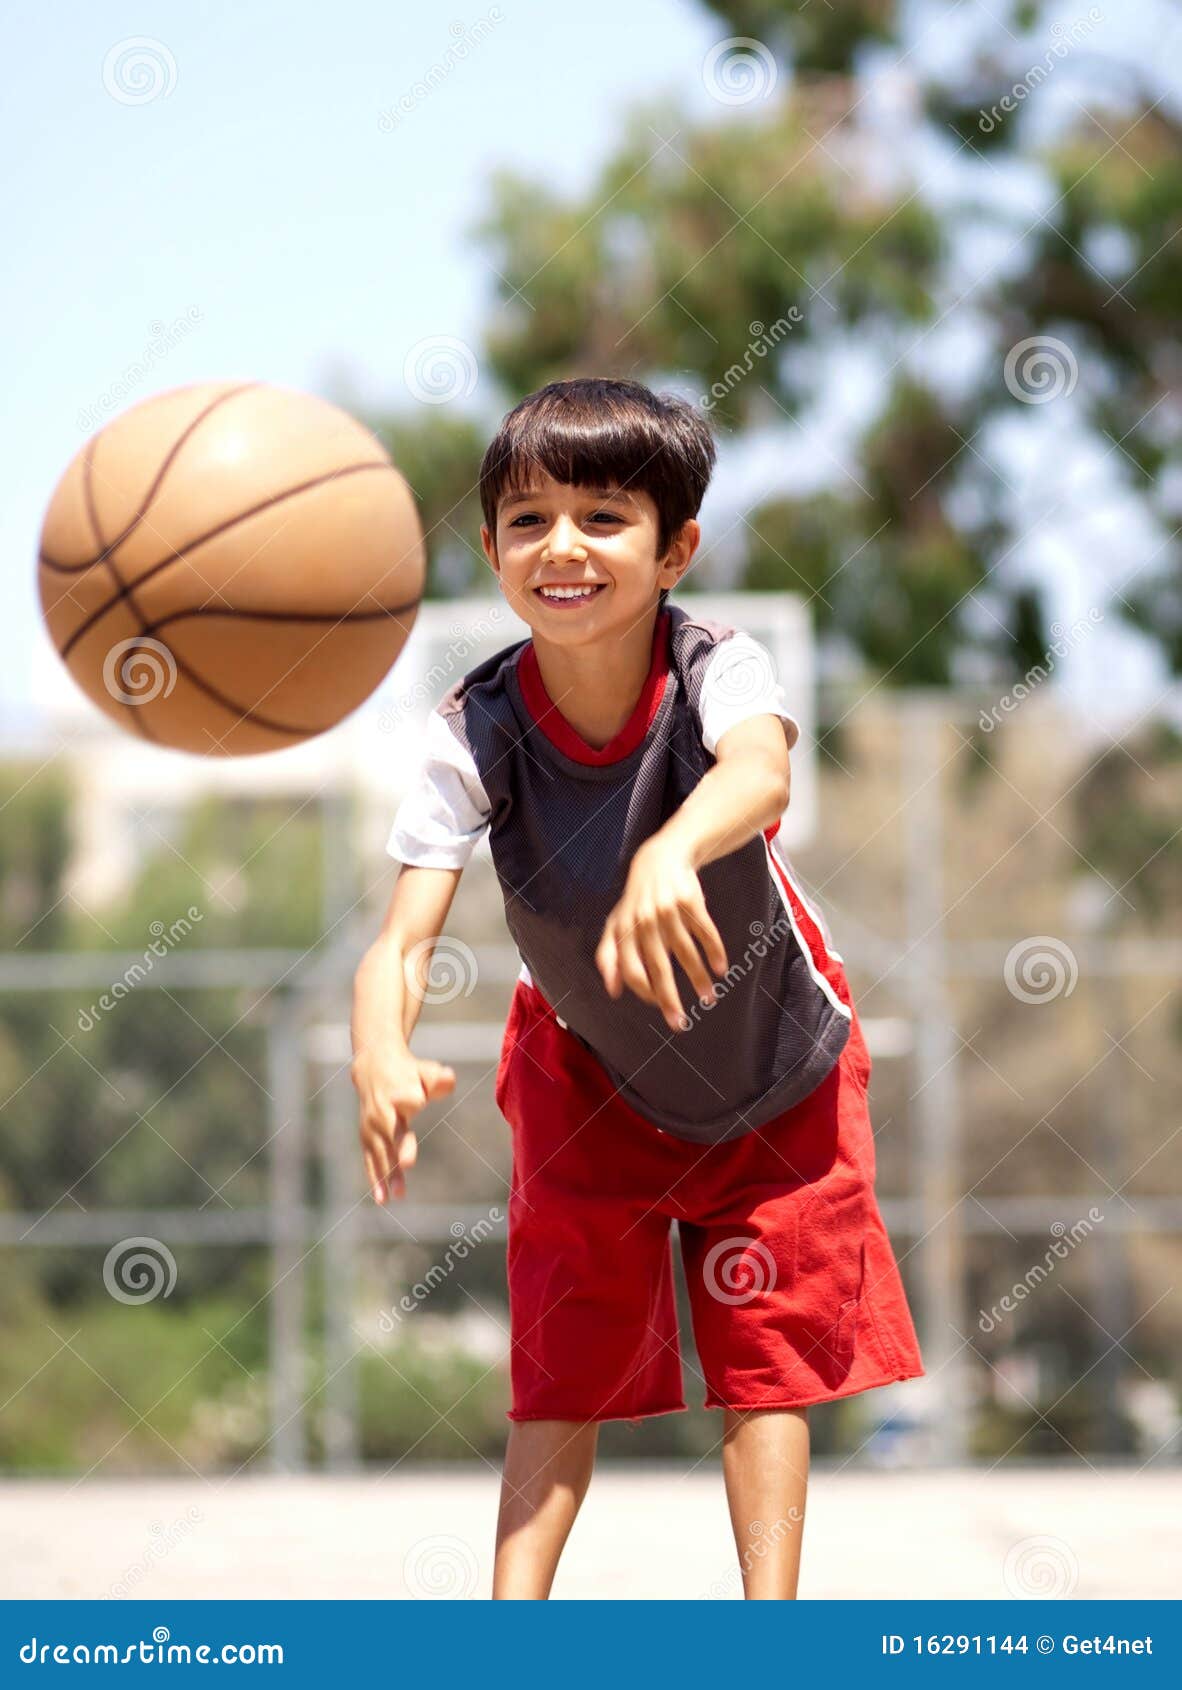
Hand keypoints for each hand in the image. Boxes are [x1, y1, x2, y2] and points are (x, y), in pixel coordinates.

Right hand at [352, 1048, 455, 1202]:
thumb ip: (438, 1078)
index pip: (407, 1096)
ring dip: (389, 1173)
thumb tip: (448, 1080)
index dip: (411, 1098)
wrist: (373, 1068)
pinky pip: (371, 1159)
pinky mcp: (367, 1137)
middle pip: (392, 1130)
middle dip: (399, 1147)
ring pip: (382, 1151)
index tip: (417, 1100)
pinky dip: (375, 1178)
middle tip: (407, 1164)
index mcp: (398, 1091)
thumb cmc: (408, 1072)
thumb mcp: (424, 1069)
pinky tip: (382, 1198)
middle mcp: (383, 1110)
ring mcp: (372, 1126)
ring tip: (399, 1195)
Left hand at [595, 840, 728, 1030]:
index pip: (631, 970)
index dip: (644, 992)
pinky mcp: (690, 900)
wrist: (660, 860)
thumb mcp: (617, 924)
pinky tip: (720, 970)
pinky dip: (714, 952)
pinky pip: (705, 932)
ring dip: (698, 979)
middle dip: (669, 999)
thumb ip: (609, 956)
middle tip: (680, 1023)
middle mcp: (644, 921)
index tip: (658, 1007)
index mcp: (624, 930)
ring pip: (685, 952)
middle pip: (658, 967)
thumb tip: (612, 991)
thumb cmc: (637, 901)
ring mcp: (668, 910)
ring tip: (708, 999)